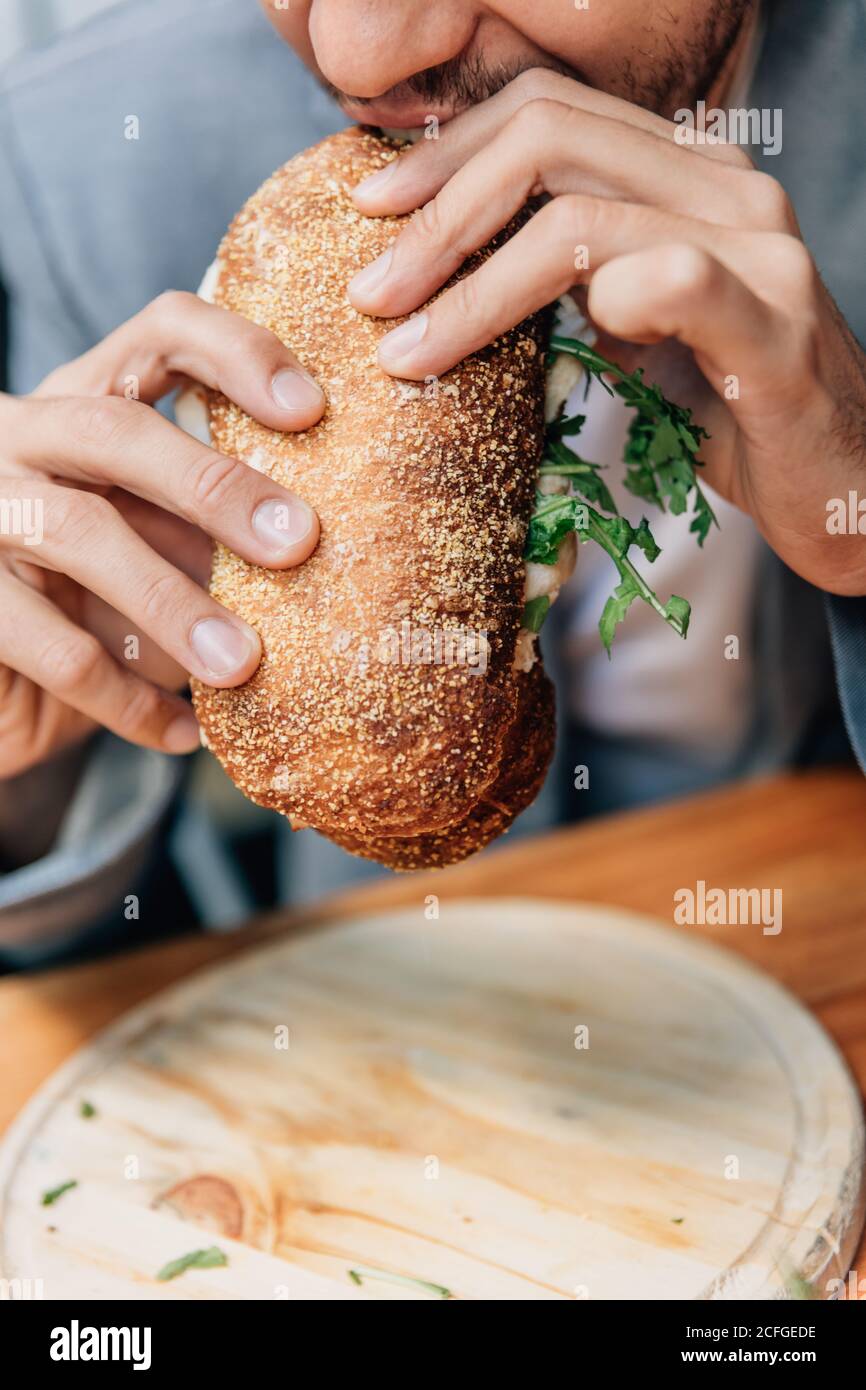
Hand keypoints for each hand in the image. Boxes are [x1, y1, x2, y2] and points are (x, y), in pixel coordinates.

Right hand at [0, 290, 323, 776]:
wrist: (0, 690)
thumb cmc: (100, 606)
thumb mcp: (165, 552)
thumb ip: (217, 531)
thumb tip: (321, 545)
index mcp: (90, 402)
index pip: (161, 333)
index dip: (237, 352)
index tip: (312, 408)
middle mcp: (24, 436)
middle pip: (115, 429)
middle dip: (214, 484)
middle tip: (298, 543)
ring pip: (75, 531)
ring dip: (171, 602)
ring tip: (243, 665)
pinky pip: (48, 645)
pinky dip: (125, 698)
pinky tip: (183, 734)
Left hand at [348, 69, 865, 596]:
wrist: (839, 482)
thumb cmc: (728, 407)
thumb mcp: (634, 323)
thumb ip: (568, 275)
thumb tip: (449, 265)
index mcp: (684, 172)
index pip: (546, 112)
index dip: (445, 152)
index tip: (369, 208)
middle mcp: (724, 185)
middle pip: (548, 141)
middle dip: (437, 216)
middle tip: (369, 292)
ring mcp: (757, 249)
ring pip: (583, 217)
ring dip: (473, 285)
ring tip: (408, 350)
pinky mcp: (776, 326)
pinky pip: (672, 279)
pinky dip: (595, 302)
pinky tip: (558, 346)